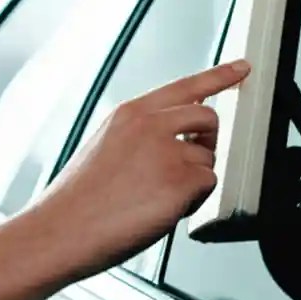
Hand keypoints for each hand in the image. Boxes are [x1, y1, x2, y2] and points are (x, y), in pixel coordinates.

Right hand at [32, 61, 249, 280]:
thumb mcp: (106, 145)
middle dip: (207, 143)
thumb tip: (179, 140)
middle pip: (209, 119)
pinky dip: (192, 202)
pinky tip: (160, 210)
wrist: (58, 232)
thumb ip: (143, 134)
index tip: (242, 67)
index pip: (186, 86)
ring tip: (154, 198)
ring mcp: (167, 151)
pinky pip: (207, 187)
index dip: (219, 76)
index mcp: (131, 113)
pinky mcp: (180, 181)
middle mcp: (151, 125)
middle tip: (187, 165)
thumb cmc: (78, 200)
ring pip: (208, 160)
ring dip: (192, 181)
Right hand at [259, 83, 300, 299]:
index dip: (290, 102)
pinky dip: (283, 204)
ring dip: (275, 187)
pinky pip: (300, 197)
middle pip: (296, 155)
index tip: (277, 80)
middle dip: (270, 164)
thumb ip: (266, 187)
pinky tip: (264, 221)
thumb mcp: (279, 224)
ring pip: (296, 179)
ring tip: (254, 206)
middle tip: (244, 167)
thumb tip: (258, 163)